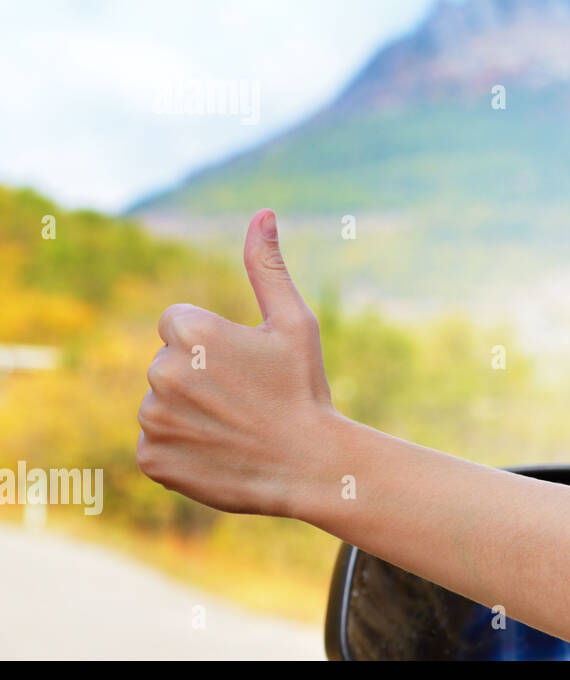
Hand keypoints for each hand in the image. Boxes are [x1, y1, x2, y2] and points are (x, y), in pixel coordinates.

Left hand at [137, 209, 335, 517]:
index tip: (243, 366)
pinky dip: (180, 447)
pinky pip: (155, 442)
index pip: (177, 325)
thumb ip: (267, 267)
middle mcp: (163, 372)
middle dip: (198, 376)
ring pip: (160, 403)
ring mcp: (153, 419)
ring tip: (232, 427)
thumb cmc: (304, 389)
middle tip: (244, 399)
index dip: (213, 344)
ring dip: (188, 412)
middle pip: (166, 362)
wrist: (309, 465)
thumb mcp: (295, 323)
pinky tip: (217, 451)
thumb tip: (262, 213)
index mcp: (192, 333)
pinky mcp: (150, 457)